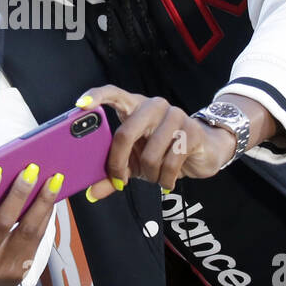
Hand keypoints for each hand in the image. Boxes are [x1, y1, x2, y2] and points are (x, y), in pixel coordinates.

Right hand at [0, 159, 59, 285]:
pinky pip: (36, 240)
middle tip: (31, 170)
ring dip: (42, 203)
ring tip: (53, 180)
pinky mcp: (20, 272)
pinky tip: (51, 199)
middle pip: (3, 222)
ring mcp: (2, 269)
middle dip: (19, 193)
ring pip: (27, 231)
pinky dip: (45, 217)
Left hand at [77, 87, 277, 198]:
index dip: (96, 96)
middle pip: (125, 132)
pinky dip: (166, 179)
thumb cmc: (163, 151)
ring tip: (154, 177)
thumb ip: (113, 174)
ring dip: (149, 175)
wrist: (204, 151)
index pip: (113, 92)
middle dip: (118, 162)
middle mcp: (154, 106)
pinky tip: (168, 181)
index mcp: (135, 107)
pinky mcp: (192, 131)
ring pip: (149, 154)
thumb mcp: (135, 163)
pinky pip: (170, 162)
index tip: (80, 106)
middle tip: (119, 179)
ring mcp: (175, 116)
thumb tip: (91, 193)